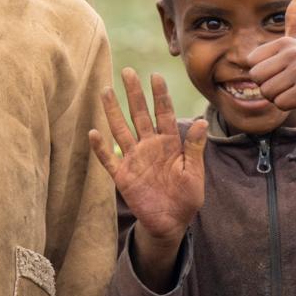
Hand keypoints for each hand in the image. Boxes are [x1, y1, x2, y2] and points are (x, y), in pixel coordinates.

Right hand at [90, 68, 207, 290]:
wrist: (171, 223)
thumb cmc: (186, 198)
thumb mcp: (194, 173)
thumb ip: (195, 148)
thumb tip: (202, 121)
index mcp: (169, 144)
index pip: (164, 114)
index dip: (160, 95)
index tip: (155, 75)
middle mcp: (149, 146)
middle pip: (139, 114)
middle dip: (134, 93)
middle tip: (128, 72)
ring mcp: (134, 159)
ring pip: (121, 130)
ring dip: (114, 111)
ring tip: (106, 91)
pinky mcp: (123, 176)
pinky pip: (108, 160)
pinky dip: (101, 148)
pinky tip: (93, 133)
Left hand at [246, 0, 295, 134]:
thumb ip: (295, 20)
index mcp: (286, 42)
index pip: (252, 64)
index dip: (264, 73)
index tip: (282, 71)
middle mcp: (294, 52)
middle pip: (257, 77)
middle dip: (269, 86)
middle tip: (288, 83)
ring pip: (267, 91)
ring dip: (278, 96)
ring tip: (294, 90)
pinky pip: (280, 103)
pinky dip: (288, 105)